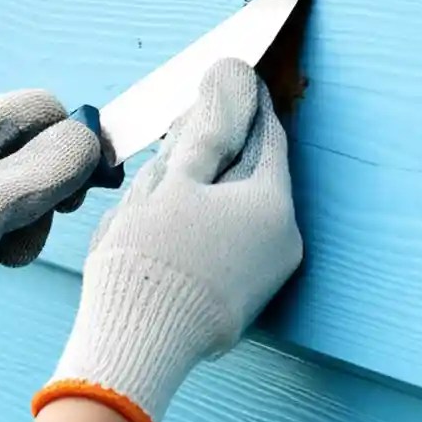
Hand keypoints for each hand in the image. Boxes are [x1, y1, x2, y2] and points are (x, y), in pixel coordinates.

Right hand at [33, 59, 302, 421]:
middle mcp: (284, 240)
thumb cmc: (151, 259)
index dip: (245, 103)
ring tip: (169, 175)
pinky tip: (172, 220)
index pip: (268, 134)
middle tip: (185, 126)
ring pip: (241, 211)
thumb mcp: (173, 179)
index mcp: (273, 203)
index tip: (226, 80)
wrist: (137, 345)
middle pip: (256, 174)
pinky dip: (208, 223)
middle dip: (223, 147)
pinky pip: (231, 245)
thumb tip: (231, 76)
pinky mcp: (242, 301)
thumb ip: (206, 126)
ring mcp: (266, 276)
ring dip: (212, 187)